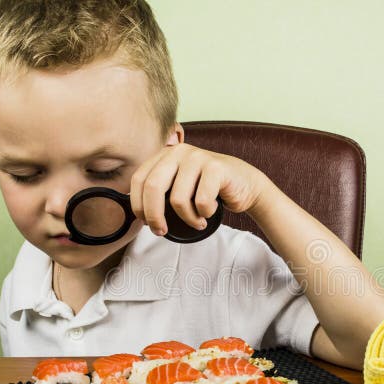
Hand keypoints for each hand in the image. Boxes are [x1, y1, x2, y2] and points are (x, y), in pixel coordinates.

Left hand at [129, 143, 267, 235]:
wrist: (246, 185)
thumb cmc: (210, 190)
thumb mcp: (179, 186)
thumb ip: (160, 191)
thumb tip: (137, 213)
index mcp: (165, 155)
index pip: (139, 180)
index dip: (138, 205)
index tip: (147, 223)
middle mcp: (179, 151)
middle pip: (153, 187)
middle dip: (154, 215)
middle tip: (161, 231)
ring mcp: (198, 157)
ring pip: (178, 199)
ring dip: (187, 218)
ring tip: (197, 221)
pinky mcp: (216, 167)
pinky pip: (201, 201)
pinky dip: (204, 214)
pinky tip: (210, 211)